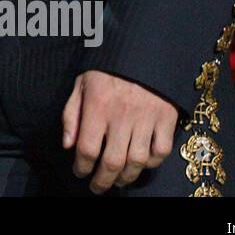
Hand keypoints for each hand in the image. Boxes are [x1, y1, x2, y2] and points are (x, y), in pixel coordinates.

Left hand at [61, 69, 178, 193]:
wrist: (143, 47)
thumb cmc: (107, 68)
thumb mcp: (81, 84)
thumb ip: (72, 114)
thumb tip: (67, 146)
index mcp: (98, 105)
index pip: (86, 148)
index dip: (81, 166)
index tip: (79, 172)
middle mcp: (122, 115)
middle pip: (112, 162)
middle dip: (102, 181)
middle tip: (97, 187)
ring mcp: (147, 118)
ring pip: (137, 161)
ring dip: (126, 177)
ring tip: (117, 180)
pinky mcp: (167, 117)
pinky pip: (161, 151)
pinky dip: (152, 162)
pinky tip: (141, 163)